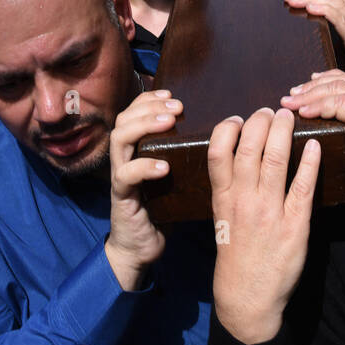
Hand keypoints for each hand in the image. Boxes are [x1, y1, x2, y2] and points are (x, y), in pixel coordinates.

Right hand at [105, 90, 178, 289]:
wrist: (140, 249)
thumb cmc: (162, 211)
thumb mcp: (177, 180)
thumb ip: (187, 160)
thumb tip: (226, 141)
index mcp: (137, 151)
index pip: (134, 113)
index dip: (149, 99)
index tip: (172, 94)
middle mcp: (124, 159)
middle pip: (124, 119)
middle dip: (149, 107)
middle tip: (176, 106)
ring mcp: (120, 177)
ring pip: (119, 139)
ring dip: (144, 126)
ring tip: (168, 123)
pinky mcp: (121, 197)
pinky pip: (125, 176)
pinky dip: (144, 167)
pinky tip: (164, 166)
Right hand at [208, 107, 320, 344]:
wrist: (248, 296)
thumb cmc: (235, 254)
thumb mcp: (221, 218)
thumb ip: (228, 187)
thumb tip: (238, 154)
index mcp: (223, 198)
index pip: (218, 151)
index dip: (228, 128)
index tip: (239, 119)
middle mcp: (244, 201)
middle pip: (250, 148)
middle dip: (261, 122)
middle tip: (271, 111)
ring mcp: (270, 212)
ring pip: (277, 160)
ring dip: (284, 133)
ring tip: (290, 118)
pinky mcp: (295, 225)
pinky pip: (304, 187)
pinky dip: (310, 163)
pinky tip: (315, 145)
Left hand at [281, 69, 344, 223]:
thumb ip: (340, 145)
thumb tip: (311, 145)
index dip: (323, 82)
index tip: (301, 90)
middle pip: (341, 82)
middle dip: (311, 86)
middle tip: (290, 95)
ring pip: (341, 89)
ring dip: (312, 93)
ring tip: (292, 103)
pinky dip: (322, 105)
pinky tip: (306, 113)